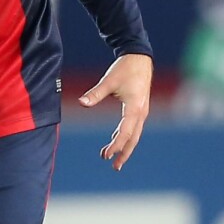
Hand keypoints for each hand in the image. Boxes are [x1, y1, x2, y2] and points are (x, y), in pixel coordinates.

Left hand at [78, 52, 152, 169]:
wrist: (140, 57)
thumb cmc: (125, 68)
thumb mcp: (109, 81)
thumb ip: (95, 93)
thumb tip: (81, 102)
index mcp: (135, 108)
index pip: (125, 132)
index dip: (116, 145)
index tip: (106, 155)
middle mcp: (141, 112)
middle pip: (133, 139)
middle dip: (124, 153)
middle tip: (114, 166)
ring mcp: (142, 111)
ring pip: (135, 135)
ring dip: (125, 147)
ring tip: (114, 159)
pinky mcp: (140, 108)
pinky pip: (134, 127)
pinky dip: (125, 136)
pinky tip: (116, 139)